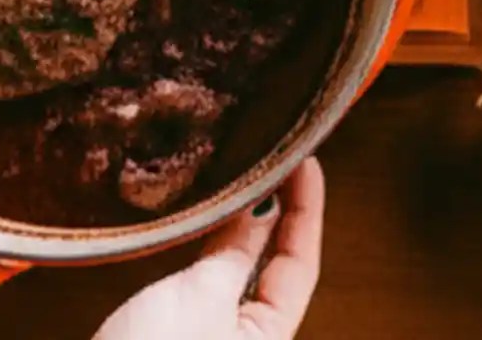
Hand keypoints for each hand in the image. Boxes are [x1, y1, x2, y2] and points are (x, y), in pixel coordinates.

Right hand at [94, 158, 325, 339]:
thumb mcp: (203, 296)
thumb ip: (236, 250)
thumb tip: (263, 207)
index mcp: (270, 338)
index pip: (300, 263)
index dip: (307, 209)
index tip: (304, 162)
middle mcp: (247, 339)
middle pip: (273, 265)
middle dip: (276, 214)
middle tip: (272, 159)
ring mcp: (210, 336)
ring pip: (236, 271)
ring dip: (240, 227)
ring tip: (240, 178)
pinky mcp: (174, 332)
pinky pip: (206, 282)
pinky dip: (209, 248)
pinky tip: (201, 221)